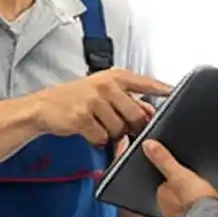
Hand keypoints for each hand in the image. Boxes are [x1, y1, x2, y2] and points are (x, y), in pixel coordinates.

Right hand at [33, 68, 171, 145]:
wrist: (44, 107)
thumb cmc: (74, 99)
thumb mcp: (102, 92)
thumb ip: (126, 99)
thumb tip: (149, 111)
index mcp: (114, 77)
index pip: (145, 83)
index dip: (161, 89)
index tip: (174, 92)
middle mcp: (106, 86)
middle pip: (137, 114)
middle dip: (131, 126)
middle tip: (117, 124)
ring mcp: (94, 100)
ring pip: (120, 129)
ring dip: (111, 133)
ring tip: (97, 124)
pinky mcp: (83, 117)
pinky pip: (102, 137)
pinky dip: (97, 139)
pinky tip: (88, 131)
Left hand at [143, 139, 217, 216]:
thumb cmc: (194, 200)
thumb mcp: (178, 173)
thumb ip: (163, 159)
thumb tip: (147, 145)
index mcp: (161, 196)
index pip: (162, 183)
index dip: (171, 177)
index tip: (180, 173)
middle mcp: (166, 209)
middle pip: (172, 195)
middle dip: (180, 190)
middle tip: (192, 183)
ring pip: (181, 206)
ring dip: (188, 202)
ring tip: (199, 195)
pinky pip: (193, 216)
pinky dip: (197, 211)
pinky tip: (204, 207)